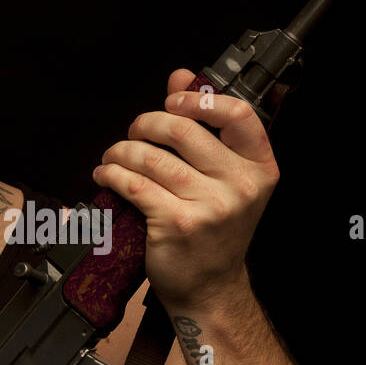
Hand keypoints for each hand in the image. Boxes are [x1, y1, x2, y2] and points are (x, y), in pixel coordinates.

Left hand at [92, 69, 278, 309]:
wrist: (210, 289)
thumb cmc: (216, 231)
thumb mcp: (225, 180)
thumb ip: (206, 127)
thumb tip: (181, 75)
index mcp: (259, 168)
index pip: (239, 114)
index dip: (199, 99)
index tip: (173, 100)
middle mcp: (240, 186)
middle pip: (183, 130)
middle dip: (146, 123)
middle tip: (135, 132)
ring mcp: (210, 207)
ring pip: (152, 157)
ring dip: (122, 150)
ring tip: (114, 155)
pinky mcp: (177, 224)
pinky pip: (134, 184)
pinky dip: (112, 173)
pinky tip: (106, 174)